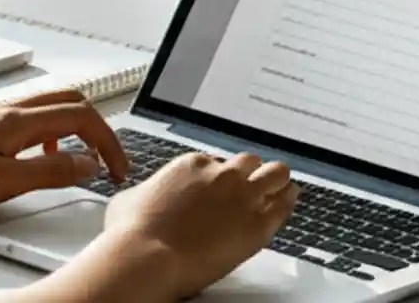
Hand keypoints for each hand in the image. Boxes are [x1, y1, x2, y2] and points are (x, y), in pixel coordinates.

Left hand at [0, 89, 128, 214]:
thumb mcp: (2, 182)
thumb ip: (49, 172)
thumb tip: (87, 164)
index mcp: (17, 120)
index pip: (81, 116)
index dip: (107, 141)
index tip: (116, 167)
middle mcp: (7, 111)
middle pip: (69, 102)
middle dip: (97, 128)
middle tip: (108, 158)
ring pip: (48, 109)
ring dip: (73, 130)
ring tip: (78, 161)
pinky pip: (28, 121)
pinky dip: (48, 135)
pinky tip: (37, 159)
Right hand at [105, 152, 299, 298]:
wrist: (146, 256)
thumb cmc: (133, 232)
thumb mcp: (130, 198)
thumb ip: (146, 190)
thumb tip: (144, 194)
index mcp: (193, 165)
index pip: (218, 163)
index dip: (220, 178)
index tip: (218, 190)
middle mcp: (222, 175)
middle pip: (250, 163)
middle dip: (251, 173)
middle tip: (252, 186)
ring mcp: (243, 197)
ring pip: (276, 174)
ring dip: (276, 181)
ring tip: (279, 188)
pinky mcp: (257, 224)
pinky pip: (285, 204)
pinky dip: (287, 201)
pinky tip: (288, 201)